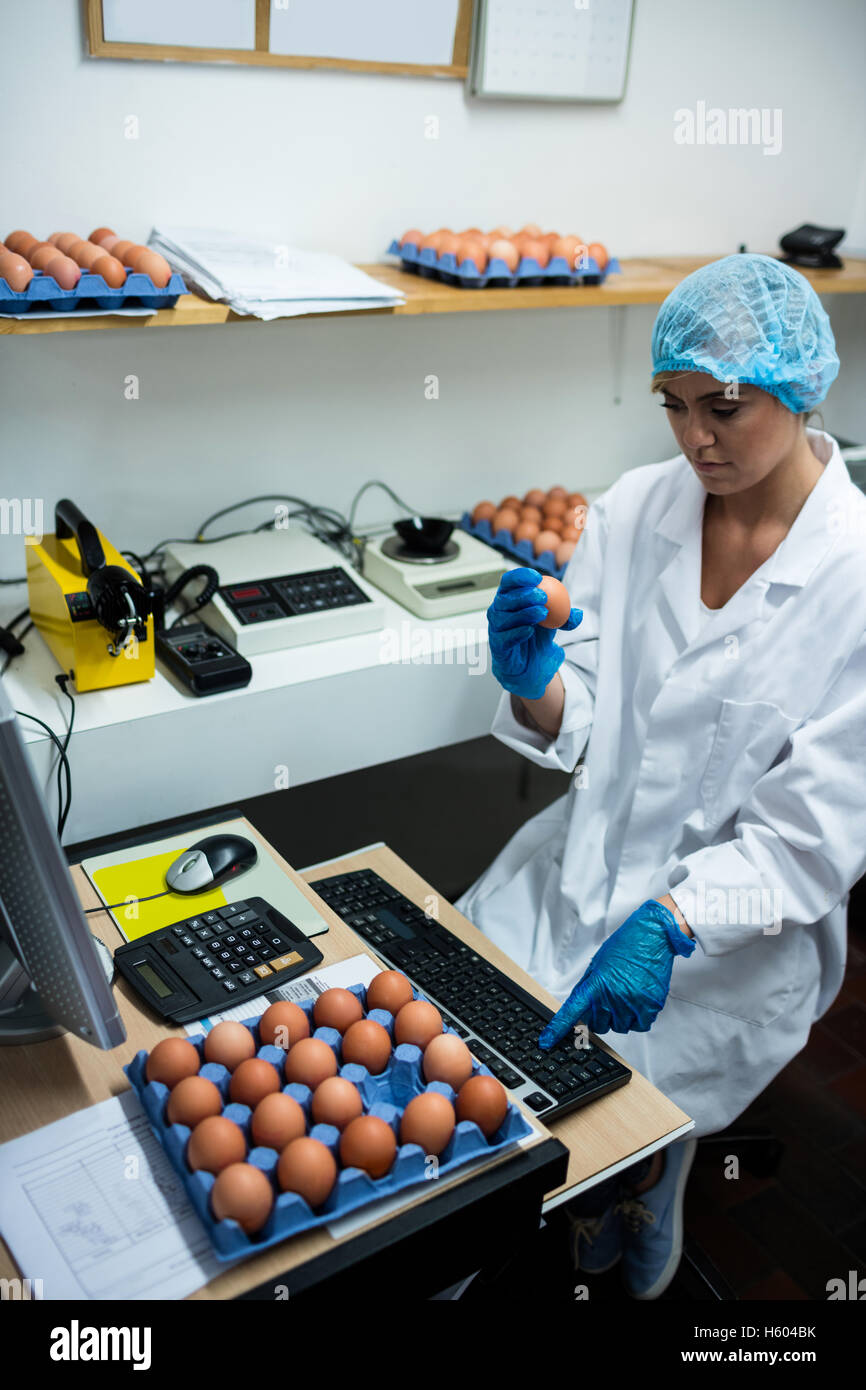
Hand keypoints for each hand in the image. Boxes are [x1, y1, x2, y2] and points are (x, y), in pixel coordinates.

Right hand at [486, 568, 581, 700]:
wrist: (529, 666)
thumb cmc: (537, 637)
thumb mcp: (555, 623)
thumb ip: (566, 617)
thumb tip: (578, 614)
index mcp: (509, 598)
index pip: (509, 581)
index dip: (520, 577)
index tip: (538, 578)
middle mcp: (498, 611)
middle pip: (506, 598)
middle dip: (524, 595)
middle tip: (543, 596)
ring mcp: (495, 628)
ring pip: (504, 617)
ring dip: (524, 613)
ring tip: (543, 613)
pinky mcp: (497, 645)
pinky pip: (504, 637)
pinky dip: (517, 633)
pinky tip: (529, 630)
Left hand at [538, 899, 695, 1046]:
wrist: (653, 935)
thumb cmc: (625, 945)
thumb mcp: (598, 963)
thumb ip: (587, 987)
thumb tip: (579, 1008)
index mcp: (595, 983)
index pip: (571, 1011)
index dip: (557, 1029)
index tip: (546, 1041)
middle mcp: (611, 995)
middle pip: (598, 1025)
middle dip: (601, 1016)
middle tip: (610, 999)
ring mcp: (631, 1002)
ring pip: (619, 1028)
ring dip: (621, 1017)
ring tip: (627, 994)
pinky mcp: (649, 1006)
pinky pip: (639, 1026)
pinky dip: (638, 1018)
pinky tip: (638, 1000)